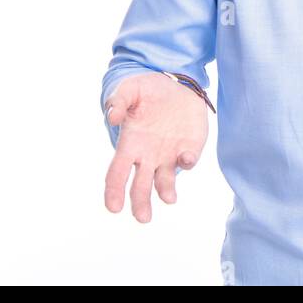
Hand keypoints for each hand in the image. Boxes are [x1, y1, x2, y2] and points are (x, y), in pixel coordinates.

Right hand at [103, 71, 210, 221]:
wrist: (175, 84)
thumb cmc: (144, 90)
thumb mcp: (128, 89)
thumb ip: (117, 102)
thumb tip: (113, 117)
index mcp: (129, 145)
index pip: (117, 173)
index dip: (114, 191)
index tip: (113, 207)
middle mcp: (147, 156)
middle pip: (140, 186)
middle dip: (140, 203)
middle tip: (143, 218)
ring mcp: (169, 155)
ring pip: (165, 181)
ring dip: (167, 190)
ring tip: (169, 198)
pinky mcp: (189, 148)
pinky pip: (188, 161)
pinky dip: (187, 162)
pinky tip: (186, 158)